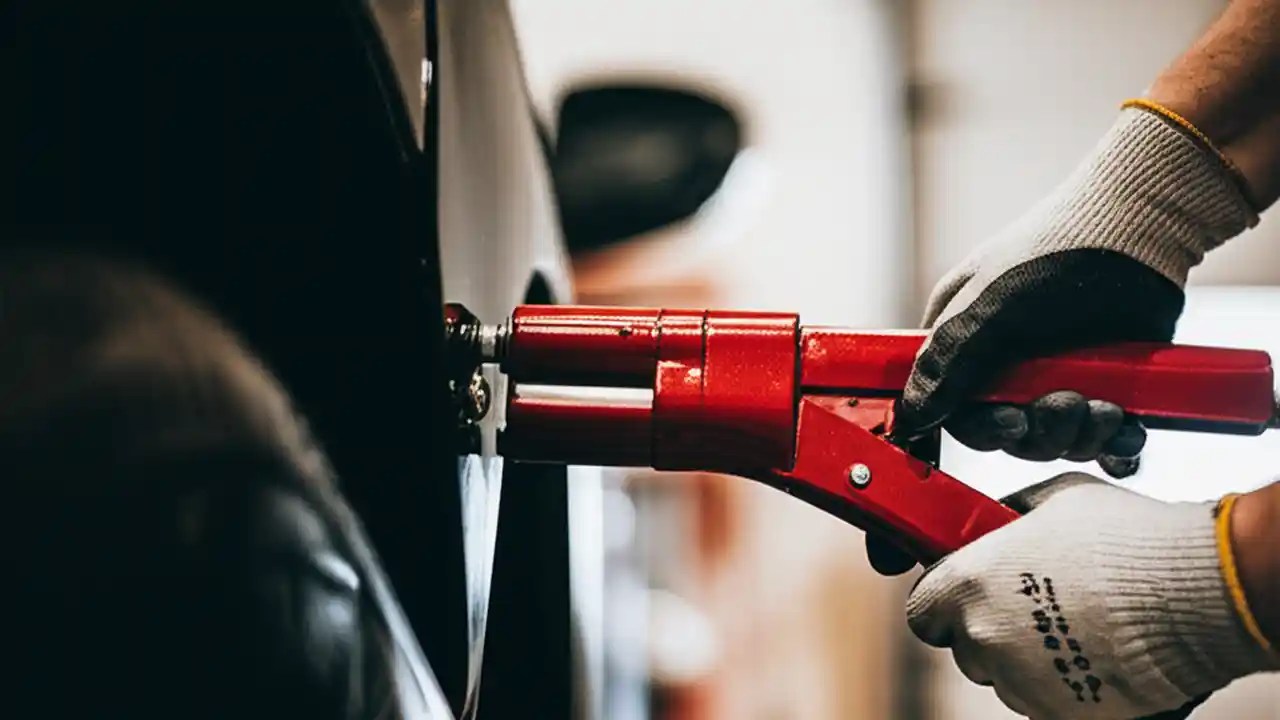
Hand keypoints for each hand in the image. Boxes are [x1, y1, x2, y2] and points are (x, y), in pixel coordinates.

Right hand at [898, 106, 1256, 458]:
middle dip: (1042, 431)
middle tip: (1067, 404)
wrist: (1140, 225)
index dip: (983, 428)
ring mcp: (1061, 376)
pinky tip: (1128, 429)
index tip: (1011, 422)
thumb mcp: (988, 306)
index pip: (958, 410)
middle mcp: (1009, 366)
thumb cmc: (1053, 253)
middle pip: (1012, 433)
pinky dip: (1119, 444)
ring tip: (1107, 408)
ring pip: (1060, 439)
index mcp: (965, 343)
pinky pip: (1108, 438)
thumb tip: (910, 417)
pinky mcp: (1110, 384)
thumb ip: (947, 363)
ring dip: (1083, 435)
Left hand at [905, 473, 1275, 719]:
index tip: (965, 594)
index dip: (943, 603)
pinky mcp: (1061, 714)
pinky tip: (1094, 653)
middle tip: (1032, 606)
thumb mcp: (1052, 499)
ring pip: (1006, 678)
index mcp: (968, 585)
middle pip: (967, 647)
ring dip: (1026, 658)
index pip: (923, 610)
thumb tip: (994, 520)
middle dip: (990, 629)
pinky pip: (1045, 702)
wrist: (1195, 592)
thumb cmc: (1124, 539)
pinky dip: (1061, 685)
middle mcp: (984, 639)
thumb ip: (1006, 516)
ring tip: (1076, 626)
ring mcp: (1022, 683)